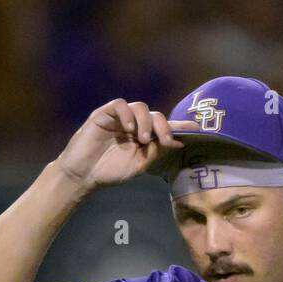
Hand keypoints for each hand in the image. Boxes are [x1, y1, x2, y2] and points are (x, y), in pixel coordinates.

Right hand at [55, 98, 197, 192]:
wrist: (84, 175)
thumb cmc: (110, 171)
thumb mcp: (138, 165)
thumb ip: (156, 152)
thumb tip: (179, 142)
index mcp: (144, 136)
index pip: (165, 127)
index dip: (181, 126)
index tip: (198, 129)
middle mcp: (134, 124)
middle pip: (156, 114)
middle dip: (164, 126)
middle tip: (165, 140)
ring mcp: (120, 117)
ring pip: (140, 107)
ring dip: (146, 122)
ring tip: (142, 139)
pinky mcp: (104, 114)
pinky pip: (120, 105)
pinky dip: (128, 114)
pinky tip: (129, 129)